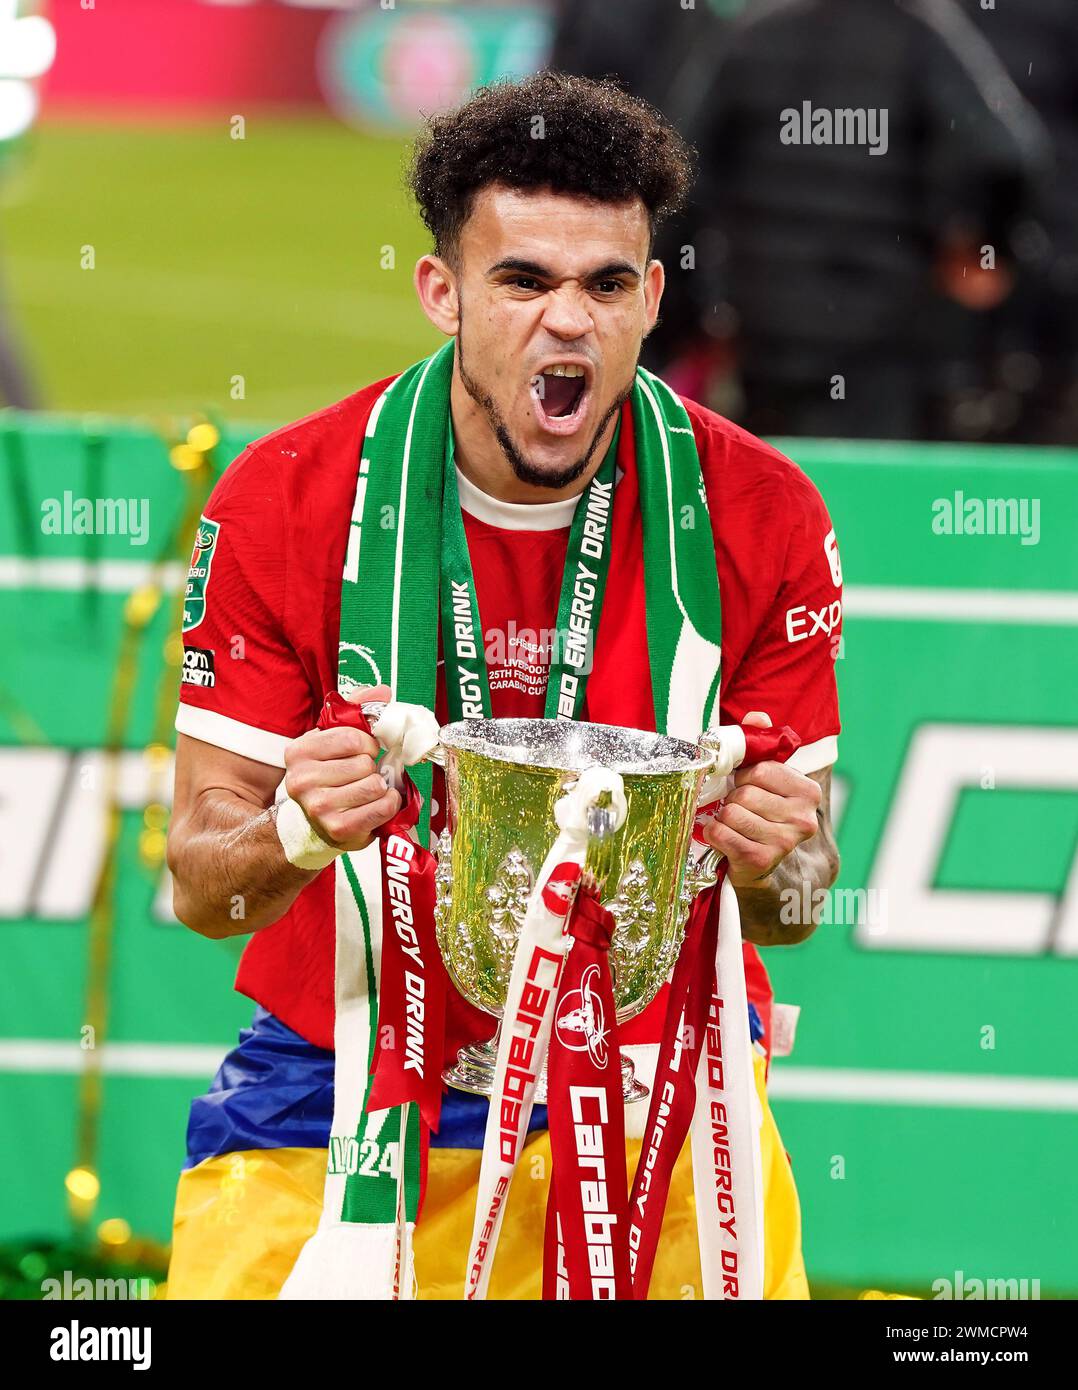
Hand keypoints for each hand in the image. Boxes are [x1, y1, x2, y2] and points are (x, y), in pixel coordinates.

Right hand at [283, 685, 400, 850]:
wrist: (316, 822)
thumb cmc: (329, 774)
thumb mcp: (335, 738)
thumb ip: (357, 709)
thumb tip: (384, 692)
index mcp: (298, 751)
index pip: (351, 737)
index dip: (367, 743)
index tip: (363, 750)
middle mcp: (301, 780)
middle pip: (364, 763)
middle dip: (372, 766)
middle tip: (364, 774)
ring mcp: (318, 807)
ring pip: (374, 785)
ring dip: (381, 785)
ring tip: (369, 788)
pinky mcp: (338, 829)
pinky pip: (381, 808)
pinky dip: (389, 803)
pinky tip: (378, 802)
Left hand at [701, 711, 820, 887]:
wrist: (761, 868)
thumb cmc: (759, 814)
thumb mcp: (764, 779)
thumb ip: (761, 743)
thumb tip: (758, 717)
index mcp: (808, 792)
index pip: (761, 770)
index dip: (743, 776)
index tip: (745, 786)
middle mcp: (803, 819)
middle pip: (745, 793)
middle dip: (732, 798)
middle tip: (736, 808)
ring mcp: (784, 843)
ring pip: (731, 812)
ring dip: (721, 817)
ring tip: (731, 824)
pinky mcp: (760, 861)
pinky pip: (720, 833)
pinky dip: (713, 833)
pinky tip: (723, 837)